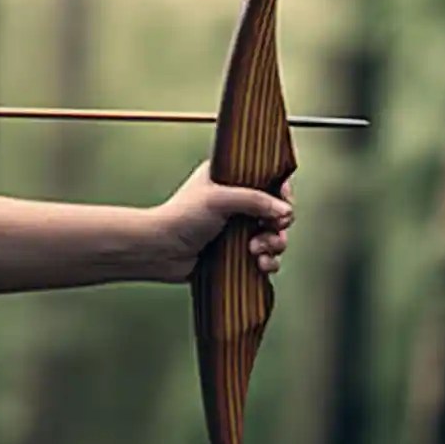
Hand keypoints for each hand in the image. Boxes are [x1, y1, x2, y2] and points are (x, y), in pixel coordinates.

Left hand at [144, 161, 292, 282]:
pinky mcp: (236, 252)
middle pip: (276, 210)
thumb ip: (255, 200)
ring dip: (274, 244)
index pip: (268, 180)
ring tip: (258, 250)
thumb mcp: (219, 198)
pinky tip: (260, 264)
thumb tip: (285, 210)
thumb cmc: (180, 217)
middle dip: (278, 224)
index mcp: (230, 180)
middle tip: (271, 230)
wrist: (160, 250)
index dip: (281, 193)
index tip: (284, 204)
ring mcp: (237, 229)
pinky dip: (268, 261)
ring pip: (273, 235)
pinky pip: (264, 257)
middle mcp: (236, 203)